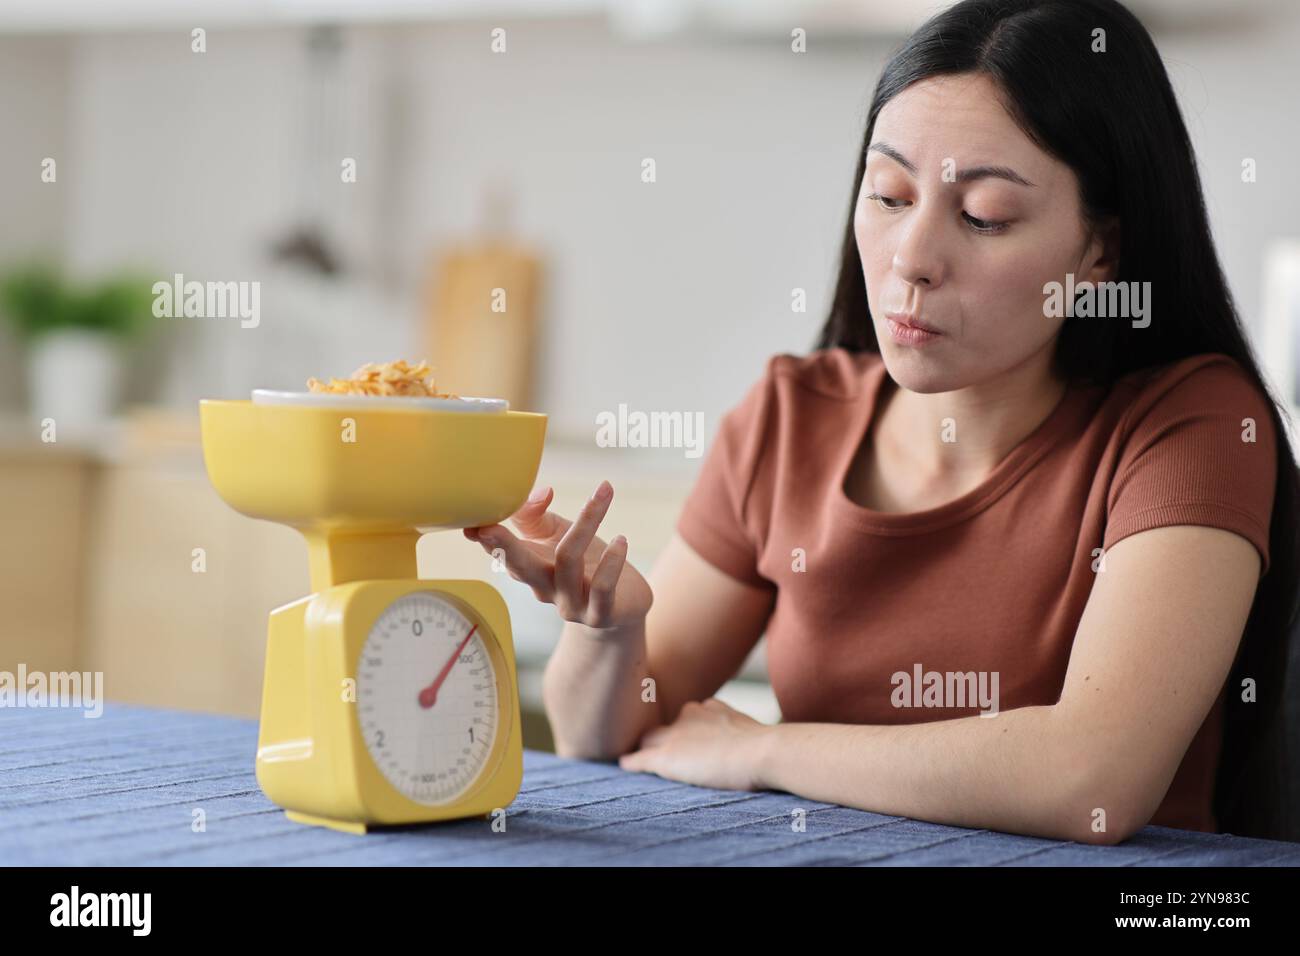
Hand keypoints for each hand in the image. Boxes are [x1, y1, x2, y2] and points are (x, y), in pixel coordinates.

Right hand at [464, 480, 653, 630]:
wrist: (623, 607)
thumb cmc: (586, 563)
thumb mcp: (557, 535)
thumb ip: (537, 513)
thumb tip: (542, 491)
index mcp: (530, 566)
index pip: (501, 552)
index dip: (485, 540)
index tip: (472, 525)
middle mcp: (544, 588)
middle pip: (519, 566)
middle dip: (503, 546)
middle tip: (489, 528)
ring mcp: (570, 604)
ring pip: (567, 561)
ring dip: (585, 523)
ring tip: (603, 494)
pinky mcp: (600, 614)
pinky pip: (602, 587)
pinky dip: (612, 561)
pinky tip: (621, 541)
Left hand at [618, 698, 770, 791]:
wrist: (761, 751)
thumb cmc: (765, 746)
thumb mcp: (750, 730)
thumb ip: (739, 732)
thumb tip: (749, 742)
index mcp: (708, 709)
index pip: (687, 718)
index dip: (684, 731)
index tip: (686, 741)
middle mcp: (688, 715)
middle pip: (663, 727)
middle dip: (659, 737)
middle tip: (655, 749)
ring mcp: (674, 735)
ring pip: (648, 740)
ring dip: (644, 749)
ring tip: (635, 758)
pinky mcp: (666, 757)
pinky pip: (639, 758)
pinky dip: (630, 762)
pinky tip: (624, 765)